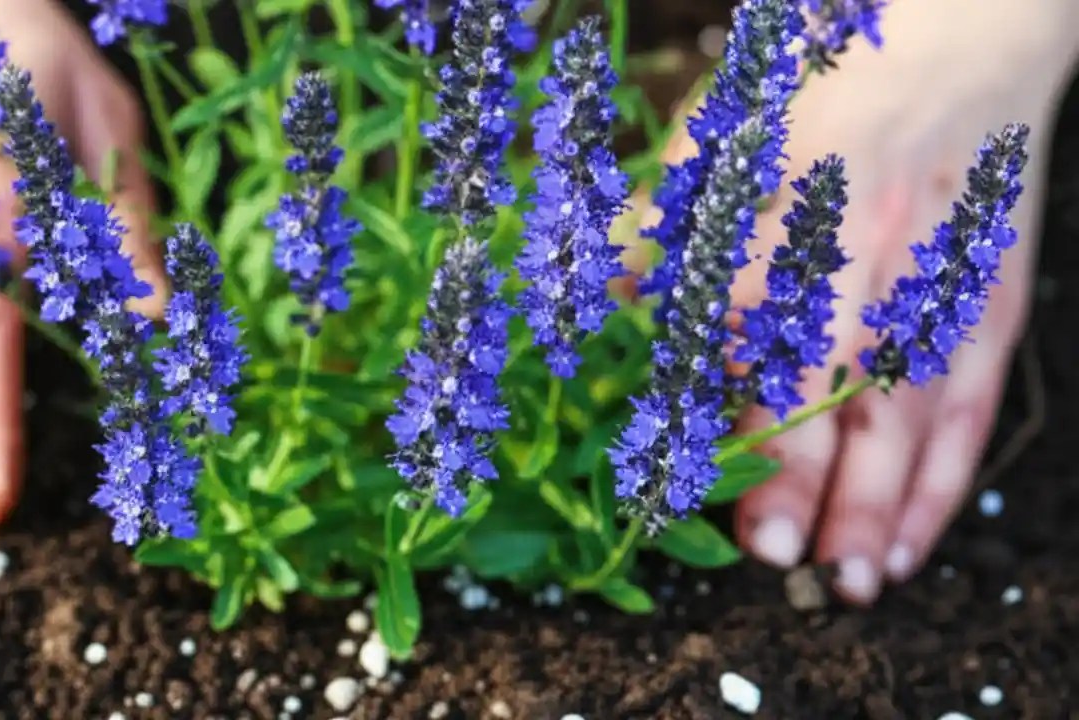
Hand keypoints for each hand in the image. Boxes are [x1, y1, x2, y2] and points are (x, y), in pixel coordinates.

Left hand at [622, 0, 1074, 602]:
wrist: (957, 41)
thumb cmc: (815, 90)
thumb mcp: (719, 132)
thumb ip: (659, 219)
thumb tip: (596, 297)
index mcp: (784, 197)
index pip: (742, 310)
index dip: (713, 392)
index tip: (680, 468)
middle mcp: (865, 244)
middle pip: (836, 370)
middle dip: (805, 468)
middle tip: (773, 555)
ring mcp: (935, 277)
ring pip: (911, 405)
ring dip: (881, 501)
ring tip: (847, 583)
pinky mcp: (987, 303)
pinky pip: (968, 407)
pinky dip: (943, 484)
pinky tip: (911, 546)